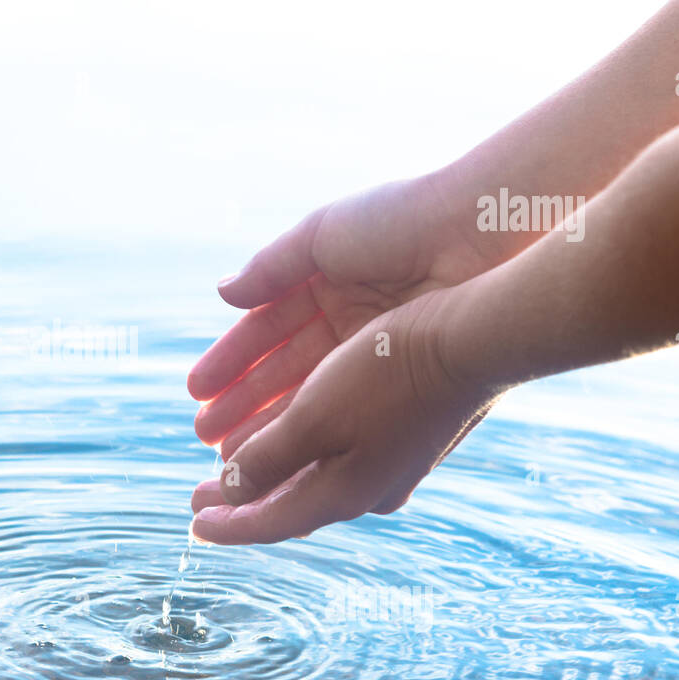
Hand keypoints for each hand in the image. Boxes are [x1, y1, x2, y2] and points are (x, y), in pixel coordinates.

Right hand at [188, 172, 502, 454]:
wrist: (481, 233)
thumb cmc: (402, 222)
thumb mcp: (321, 237)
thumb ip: (270, 269)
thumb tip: (223, 294)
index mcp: (330, 281)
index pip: (267, 331)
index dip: (231, 363)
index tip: (196, 392)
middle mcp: (353, 322)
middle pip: (285, 372)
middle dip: (245, 406)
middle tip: (206, 439)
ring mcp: (380, 352)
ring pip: (314, 398)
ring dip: (272, 426)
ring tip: (230, 457)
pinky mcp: (409, 375)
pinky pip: (353, 411)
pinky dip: (317, 433)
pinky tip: (285, 454)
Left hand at [190, 290, 496, 542]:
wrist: (473, 338)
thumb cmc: (389, 374)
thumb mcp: (314, 418)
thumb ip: (267, 460)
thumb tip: (230, 493)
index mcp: (344, 493)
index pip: (271, 521)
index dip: (227, 523)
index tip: (193, 523)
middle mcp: (367, 487)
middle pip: (291, 502)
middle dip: (242, 498)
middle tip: (201, 497)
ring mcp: (388, 461)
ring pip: (311, 474)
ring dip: (267, 468)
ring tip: (230, 460)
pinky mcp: (400, 431)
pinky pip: (334, 450)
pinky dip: (298, 447)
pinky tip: (288, 432)